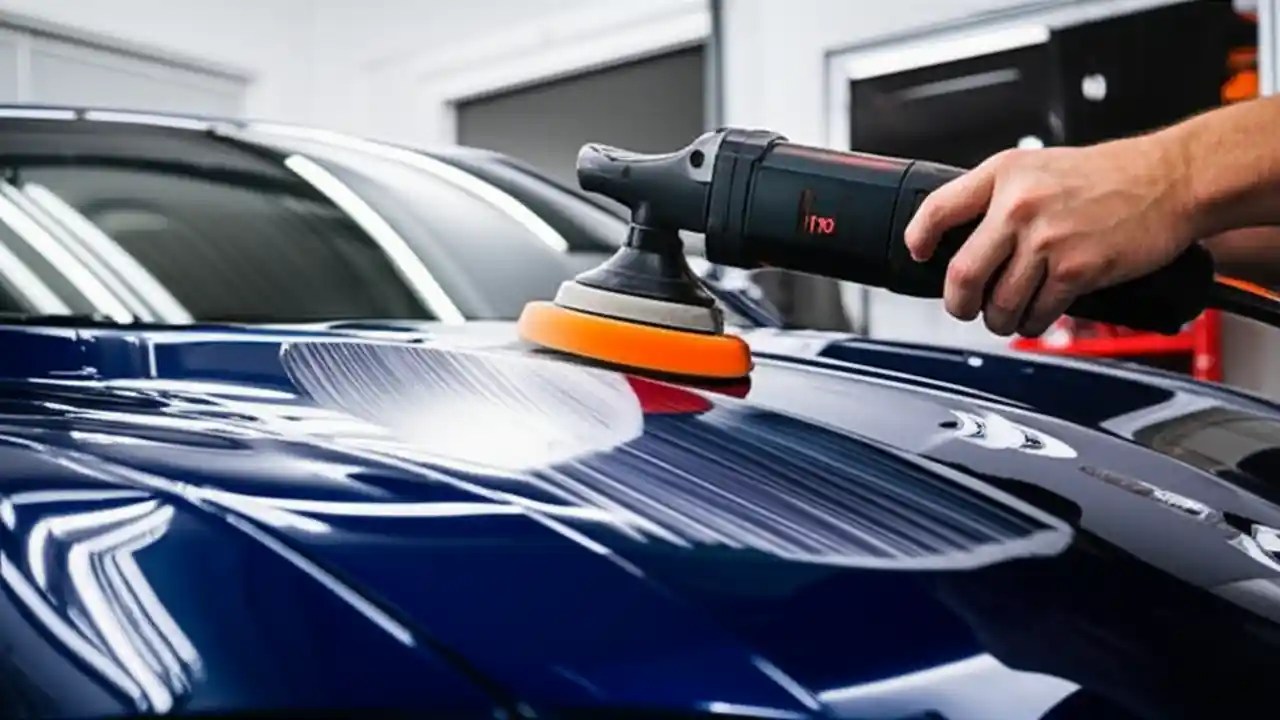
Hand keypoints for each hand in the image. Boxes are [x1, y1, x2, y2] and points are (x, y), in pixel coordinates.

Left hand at [903, 137, 1195, 335]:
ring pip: (998, 303)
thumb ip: (1001, 197)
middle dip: (957, 302)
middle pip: (960, 273)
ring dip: (997, 320)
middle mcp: (1018, 206)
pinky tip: (1035, 316)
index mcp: (1004, 175)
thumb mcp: (1040, 167)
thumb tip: (963, 235)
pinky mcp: (1076, 269)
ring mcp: (1047, 240)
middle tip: (963, 307)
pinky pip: (1036, 313)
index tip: (918, 253)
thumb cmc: (1110, 176)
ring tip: (1004, 317)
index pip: (938, 209)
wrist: (1170, 180)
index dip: (918, 238)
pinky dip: (1032, 323)